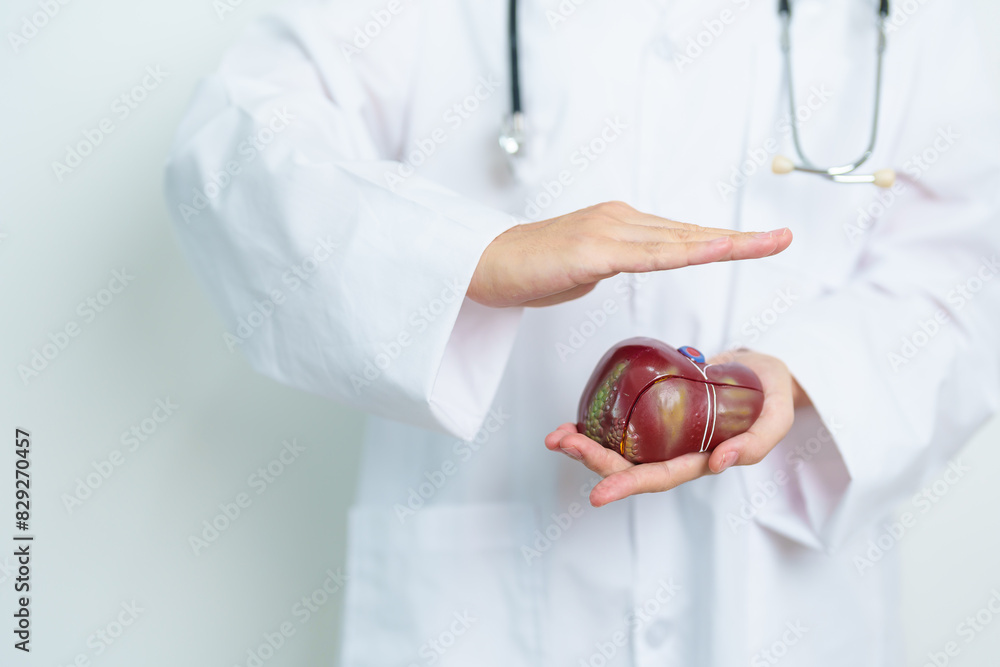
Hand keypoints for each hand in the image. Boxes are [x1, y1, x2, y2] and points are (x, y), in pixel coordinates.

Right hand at [468, 201, 791, 307]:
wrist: (483, 266)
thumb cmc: (527, 269)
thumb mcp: (582, 268)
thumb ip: (612, 263)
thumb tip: (629, 265)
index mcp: (619, 225)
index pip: (679, 236)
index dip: (720, 240)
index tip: (757, 242)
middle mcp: (619, 220)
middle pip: (688, 233)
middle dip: (738, 238)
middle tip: (782, 238)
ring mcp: (607, 231)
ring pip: (677, 240)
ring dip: (725, 243)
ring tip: (765, 243)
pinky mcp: (593, 250)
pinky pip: (648, 255)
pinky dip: (685, 253)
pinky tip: (713, 251)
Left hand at [544, 349, 809, 506]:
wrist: (766, 373)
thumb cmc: (772, 395)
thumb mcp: (776, 417)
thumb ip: (757, 442)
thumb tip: (720, 462)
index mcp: (702, 459)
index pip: (660, 477)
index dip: (628, 486)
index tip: (597, 495)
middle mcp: (677, 451)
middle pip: (628, 465)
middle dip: (592, 458)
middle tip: (562, 444)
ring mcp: (664, 433)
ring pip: (619, 447)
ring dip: (586, 444)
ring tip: (557, 437)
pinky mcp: (656, 412)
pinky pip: (623, 424)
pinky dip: (597, 424)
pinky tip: (575, 422)